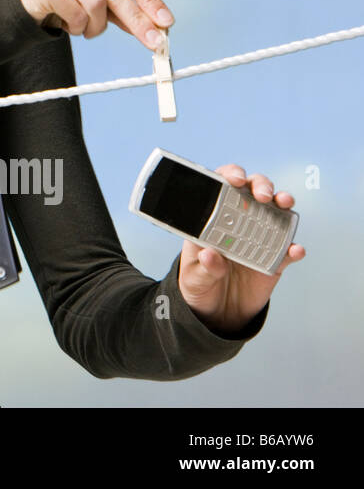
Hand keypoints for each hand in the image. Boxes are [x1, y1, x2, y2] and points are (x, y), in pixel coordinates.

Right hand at [18, 0, 173, 50]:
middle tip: (153, 41)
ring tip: (89, 29)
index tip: (166, 21)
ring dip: (98, 25)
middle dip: (136, 18)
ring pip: (96, 3)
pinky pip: (75, 14)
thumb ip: (125, 0)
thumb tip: (158, 23)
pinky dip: (79, 27)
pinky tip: (72, 26)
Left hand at [178, 164, 305, 334]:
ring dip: (283, 204)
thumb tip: (210, 255)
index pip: (222, 187)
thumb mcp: (193, 277)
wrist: (217, 312)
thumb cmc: (199, 284)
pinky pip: (287, 251)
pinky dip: (293, 249)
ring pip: (276, 213)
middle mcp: (239, 222)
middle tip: (262, 194)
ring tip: (284, 204)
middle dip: (260, 185)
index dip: (230, 176)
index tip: (234, 179)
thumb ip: (203, 267)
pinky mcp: (274, 261)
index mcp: (213, 219)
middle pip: (253, 192)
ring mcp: (259, 239)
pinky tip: (295, 250)